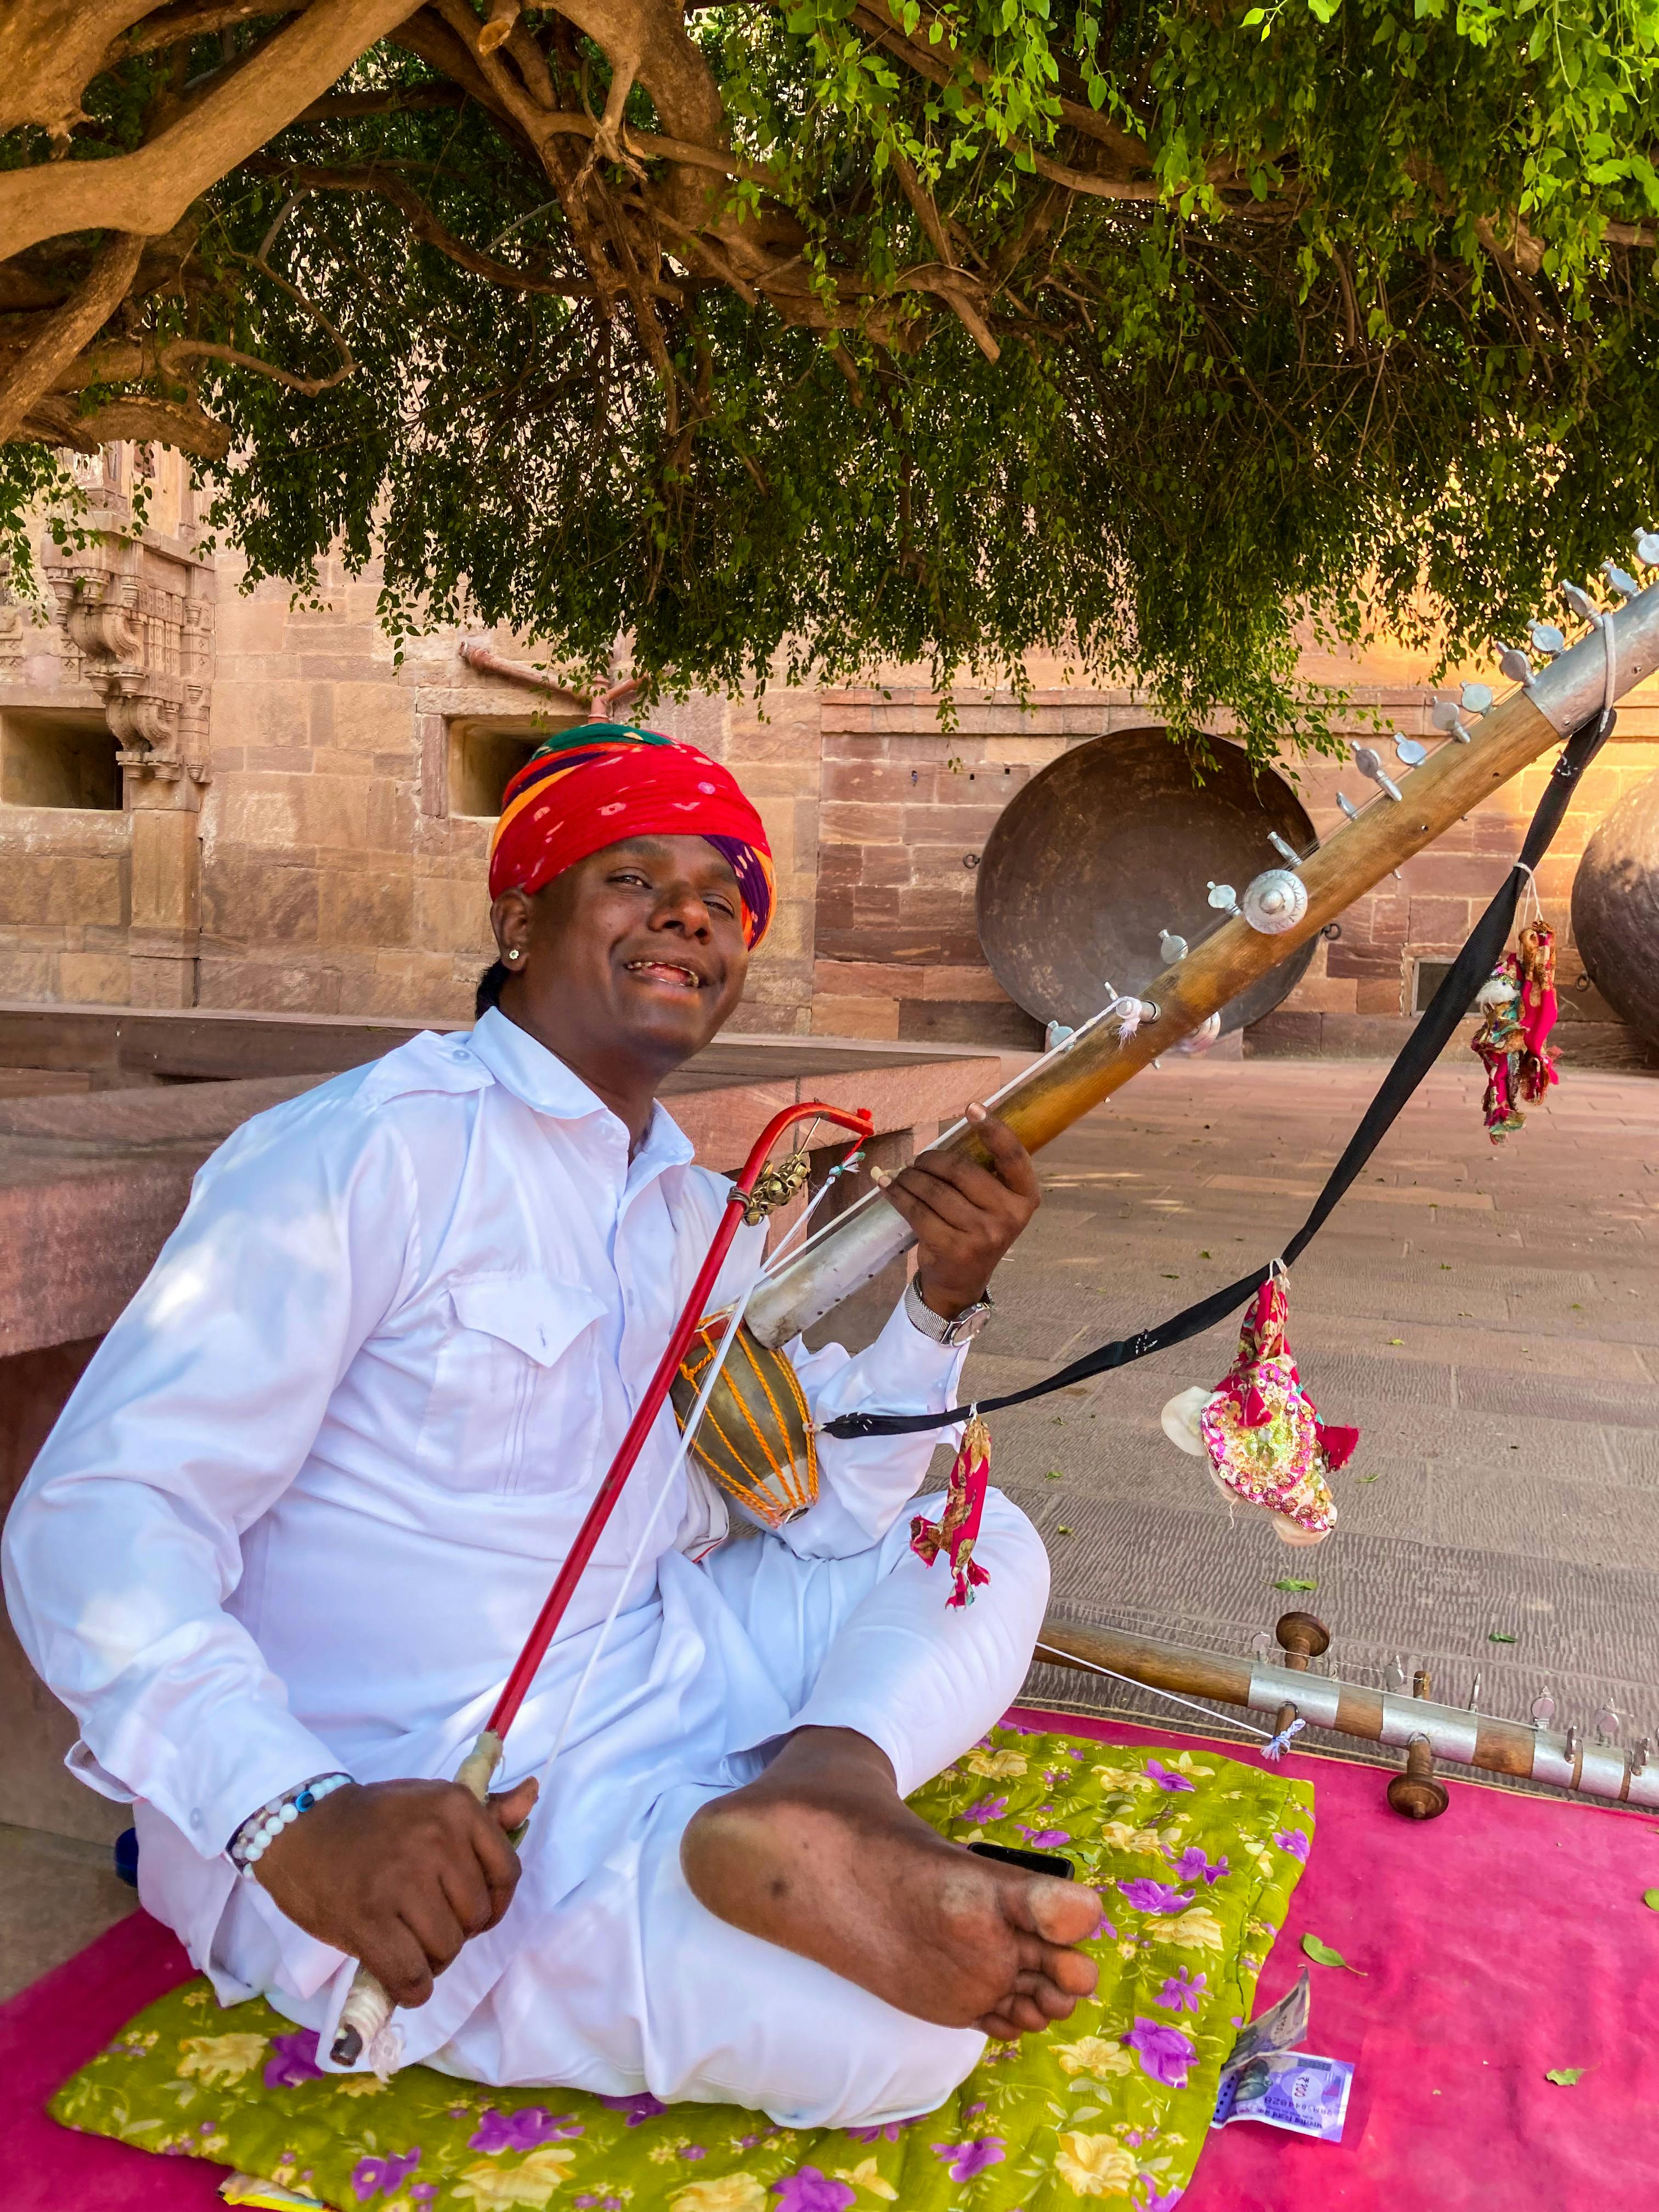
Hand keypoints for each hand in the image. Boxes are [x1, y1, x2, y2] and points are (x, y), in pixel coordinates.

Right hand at [252, 1773, 538, 2008]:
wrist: (300, 1828)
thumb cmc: (373, 1821)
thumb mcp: (431, 1803)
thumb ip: (487, 1811)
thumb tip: (533, 1794)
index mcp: (456, 1807)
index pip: (506, 1873)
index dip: (494, 1903)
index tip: (470, 1910)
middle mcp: (435, 1839)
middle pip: (475, 1917)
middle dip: (457, 1931)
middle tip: (425, 1924)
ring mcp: (402, 1880)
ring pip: (447, 1949)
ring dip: (431, 1960)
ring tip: (408, 1943)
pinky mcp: (368, 1919)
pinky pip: (413, 1976)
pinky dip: (412, 1989)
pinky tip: (400, 1976)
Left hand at [874, 1103, 1039, 1318]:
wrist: (961, 1284)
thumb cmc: (975, 1233)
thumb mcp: (992, 1205)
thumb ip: (981, 1174)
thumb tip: (943, 1139)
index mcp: (1025, 1198)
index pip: (1012, 1156)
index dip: (993, 1129)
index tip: (971, 1108)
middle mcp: (1009, 1215)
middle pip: (960, 1170)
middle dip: (931, 1160)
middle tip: (918, 1162)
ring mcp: (982, 1234)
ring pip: (934, 1189)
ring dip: (909, 1177)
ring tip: (901, 1175)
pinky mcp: (952, 1248)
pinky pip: (916, 1210)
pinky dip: (896, 1194)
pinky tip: (886, 1186)